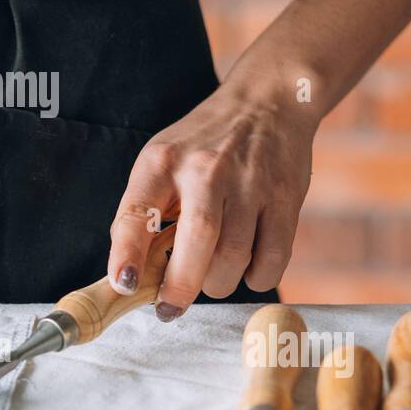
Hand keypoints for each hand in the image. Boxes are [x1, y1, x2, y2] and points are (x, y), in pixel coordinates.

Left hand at [106, 83, 316, 317]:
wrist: (266, 103)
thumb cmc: (204, 144)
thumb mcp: (161, 162)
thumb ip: (144, 211)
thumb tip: (127, 274)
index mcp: (163, 162)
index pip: (138, 212)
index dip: (127, 255)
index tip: (124, 286)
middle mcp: (206, 170)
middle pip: (197, 244)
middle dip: (180, 289)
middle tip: (170, 306)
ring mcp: (250, 184)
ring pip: (234, 260)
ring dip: (217, 284)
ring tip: (211, 277)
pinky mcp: (286, 198)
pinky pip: (272, 259)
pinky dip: (257, 278)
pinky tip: (246, 268)